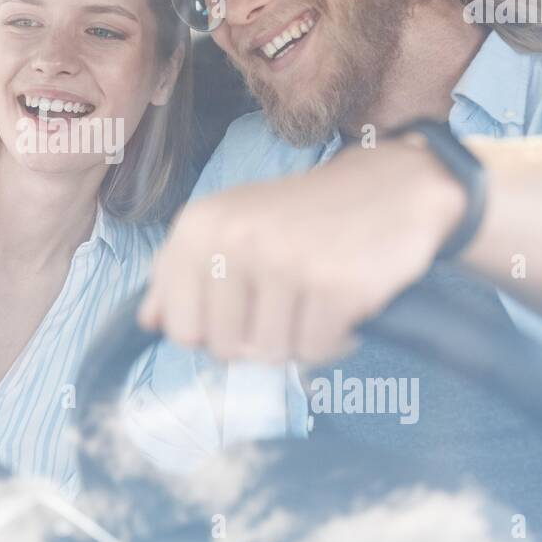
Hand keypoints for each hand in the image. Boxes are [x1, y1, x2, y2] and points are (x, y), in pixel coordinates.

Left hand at [137, 140, 465, 364]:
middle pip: (225, 348)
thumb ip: (182, 272)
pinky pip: (315, 350)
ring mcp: (286, 262)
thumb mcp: (232, 225)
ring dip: (298, 339)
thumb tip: (148, 322)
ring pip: (271, 353)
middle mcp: (236, 240)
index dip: (212, 333)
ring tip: (314, 299)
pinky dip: (332, 340)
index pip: (179, 328)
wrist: (392, 187)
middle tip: (286, 304)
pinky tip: (342, 305)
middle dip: (257, 340)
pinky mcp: (335, 286)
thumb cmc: (303, 215)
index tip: (240, 308)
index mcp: (200, 226)